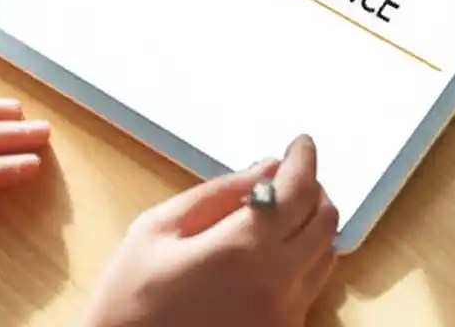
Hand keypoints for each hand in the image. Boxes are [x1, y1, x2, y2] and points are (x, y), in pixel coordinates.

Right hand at [82, 135, 337, 326]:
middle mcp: (277, 282)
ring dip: (313, 223)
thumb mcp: (156, 231)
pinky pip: (312, 285)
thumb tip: (266, 168)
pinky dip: (305, 257)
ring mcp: (285, 314)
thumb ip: (217, 193)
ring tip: (284, 212)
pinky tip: (274, 252)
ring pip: (327, 253)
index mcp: (243, 249)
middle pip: (325, 218)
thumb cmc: (127, 303)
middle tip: (291, 176)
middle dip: (313, 188)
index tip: (301, 145)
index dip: (304, 159)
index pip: (298, 188)